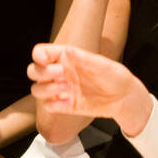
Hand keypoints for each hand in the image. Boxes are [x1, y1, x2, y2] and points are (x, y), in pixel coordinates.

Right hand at [28, 42, 152, 135]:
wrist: (124, 99)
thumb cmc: (116, 77)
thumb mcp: (104, 65)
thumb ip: (85, 59)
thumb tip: (68, 50)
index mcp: (66, 58)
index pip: (41, 53)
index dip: (39, 55)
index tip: (45, 60)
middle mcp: (60, 73)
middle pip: (34, 71)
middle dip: (42, 73)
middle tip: (61, 74)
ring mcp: (61, 90)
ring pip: (37, 89)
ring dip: (46, 89)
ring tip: (66, 88)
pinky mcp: (64, 106)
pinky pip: (48, 106)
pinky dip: (54, 105)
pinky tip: (69, 102)